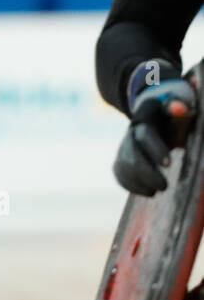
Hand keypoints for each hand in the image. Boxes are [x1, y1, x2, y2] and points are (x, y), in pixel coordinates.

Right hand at [113, 77, 195, 195]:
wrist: (158, 119)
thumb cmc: (174, 118)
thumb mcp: (180, 112)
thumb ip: (180, 109)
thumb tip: (178, 107)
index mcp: (145, 120)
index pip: (145, 135)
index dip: (154, 149)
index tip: (168, 165)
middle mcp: (130, 134)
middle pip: (131, 155)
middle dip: (146, 173)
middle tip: (164, 186)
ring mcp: (123, 147)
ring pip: (123, 166)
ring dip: (138, 181)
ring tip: (157, 191)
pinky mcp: (121, 159)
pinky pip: (119, 174)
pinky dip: (130, 185)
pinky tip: (147, 192)